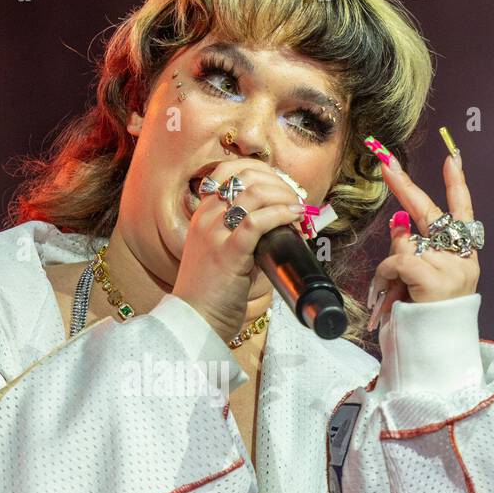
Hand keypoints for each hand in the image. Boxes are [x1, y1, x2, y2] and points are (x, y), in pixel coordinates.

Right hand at [172, 158, 307, 345]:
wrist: (194, 321)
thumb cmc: (211, 292)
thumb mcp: (222, 253)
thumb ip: (243, 235)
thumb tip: (281, 224)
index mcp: (202, 214)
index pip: (231, 171)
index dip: (263, 172)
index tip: (282, 186)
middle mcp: (206, 217)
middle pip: (246, 178)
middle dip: (278, 183)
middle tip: (296, 199)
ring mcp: (215, 233)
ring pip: (254, 194)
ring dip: (284, 197)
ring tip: (299, 208)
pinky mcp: (228, 252)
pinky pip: (257, 222)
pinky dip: (281, 214)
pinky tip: (294, 217)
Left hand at [366, 146, 480, 331]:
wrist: (435, 355)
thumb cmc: (426, 321)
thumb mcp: (420, 282)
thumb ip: (414, 252)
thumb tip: (398, 225)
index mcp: (463, 258)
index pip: (463, 213)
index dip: (457, 186)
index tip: (453, 159)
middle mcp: (462, 259)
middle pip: (430, 214)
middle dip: (405, 186)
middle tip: (386, 161)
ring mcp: (452, 267)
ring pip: (405, 243)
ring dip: (390, 264)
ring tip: (392, 291)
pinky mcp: (435, 277)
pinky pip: (398, 260)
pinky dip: (386, 274)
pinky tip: (388, 291)